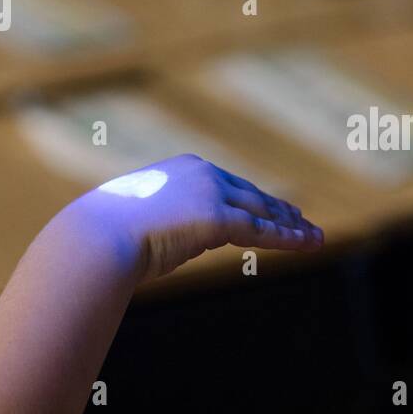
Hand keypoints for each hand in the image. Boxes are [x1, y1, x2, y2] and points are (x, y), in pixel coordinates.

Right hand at [65, 154, 322, 281]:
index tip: (271, 208)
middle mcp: (204, 174)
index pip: (229, 186)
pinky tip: (307, 244)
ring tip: (314, 237)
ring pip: (262, 212)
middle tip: (301, 220)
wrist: (98, 235)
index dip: (254, 199)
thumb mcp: (141, 220)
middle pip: (252, 194)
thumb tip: (181, 240)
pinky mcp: (217, 218)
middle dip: (279, 209)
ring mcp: (212, 194)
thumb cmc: (106, 233)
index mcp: (185, 169)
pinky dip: (287, 239)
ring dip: (292, 226)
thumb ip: (168, 223)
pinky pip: (261, 231)